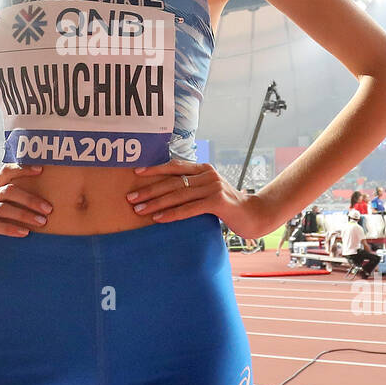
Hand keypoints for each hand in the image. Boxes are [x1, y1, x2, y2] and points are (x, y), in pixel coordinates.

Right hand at [0, 164, 51, 248]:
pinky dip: (10, 229)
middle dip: (30, 199)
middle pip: (9, 191)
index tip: (41, 169)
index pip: (7, 171)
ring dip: (24, 215)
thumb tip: (39, 199)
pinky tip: (24, 232)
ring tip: (42, 222)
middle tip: (48, 208)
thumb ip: (8, 197)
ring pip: (3, 209)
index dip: (23, 168)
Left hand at [125, 160, 268, 237]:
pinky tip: (158, 219)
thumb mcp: (209, 192)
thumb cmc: (228, 206)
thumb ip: (193, 188)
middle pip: (172, 181)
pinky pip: (189, 208)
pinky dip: (172, 213)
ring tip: (139, 210)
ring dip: (156, 203)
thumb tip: (167, 193)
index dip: (154, 169)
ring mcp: (213, 186)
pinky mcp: (218, 201)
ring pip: (178, 194)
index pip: (175, 166)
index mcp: (204, 169)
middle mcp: (208, 174)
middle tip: (130, 198)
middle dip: (149, 190)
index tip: (135, 173)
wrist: (255, 215)